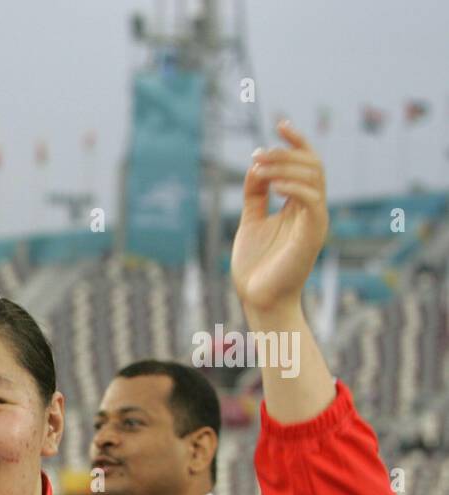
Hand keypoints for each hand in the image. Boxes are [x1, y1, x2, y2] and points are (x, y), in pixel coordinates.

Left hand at [231, 120, 328, 317]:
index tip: (279, 123)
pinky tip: (272, 184)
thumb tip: (255, 167)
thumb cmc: (255, 266)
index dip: (296, 141)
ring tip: (259, 168)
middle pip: (312, 164)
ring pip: (313, 177)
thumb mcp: (251, 221)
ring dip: (285, 166)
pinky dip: (293, 186)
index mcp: (298, 205)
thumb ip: (255, 195)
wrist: (258, 299)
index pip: (306, 164)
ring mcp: (314, 220)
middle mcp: (311, 209)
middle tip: (258, 153)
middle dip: (285, 152)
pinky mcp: (313, 233)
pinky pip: (312, 199)